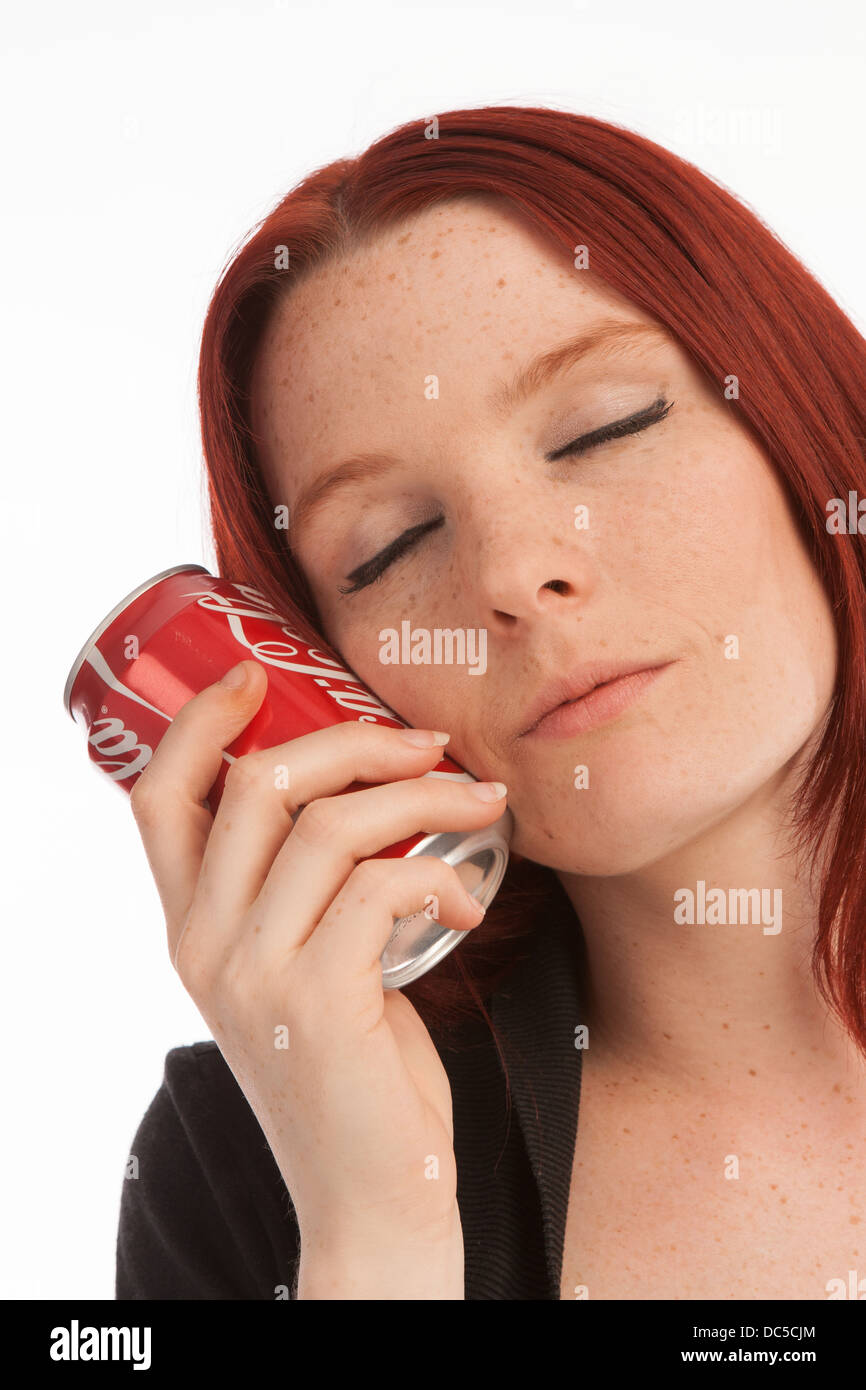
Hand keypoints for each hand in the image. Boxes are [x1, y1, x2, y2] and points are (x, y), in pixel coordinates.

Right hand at [129, 659, 507, 1251]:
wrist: (369, 1195)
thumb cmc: (351, 1071)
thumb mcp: (301, 971)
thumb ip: (306, 896)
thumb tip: (376, 792)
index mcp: (190, 929)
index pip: (158, 797)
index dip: (202, 722)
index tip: (258, 672)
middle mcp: (203, 945)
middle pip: (255, 786)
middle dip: (354, 740)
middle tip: (429, 741)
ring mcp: (253, 975)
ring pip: (327, 826)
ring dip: (420, 797)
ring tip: (480, 804)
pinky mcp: (318, 1001)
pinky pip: (379, 886)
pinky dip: (437, 875)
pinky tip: (466, 900)